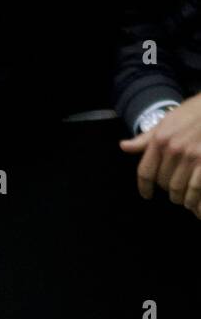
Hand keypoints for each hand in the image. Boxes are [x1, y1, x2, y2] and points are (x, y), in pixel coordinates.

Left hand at [121, 94, 200, 216]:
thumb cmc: (193, 113)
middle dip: (167, 190)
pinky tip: (195, 204)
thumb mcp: (166, 121)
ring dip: (181, 198)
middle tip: (172, 192)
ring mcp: (193, 157)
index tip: (146, 194)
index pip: (145, 171)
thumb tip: (124, 146)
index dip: (144, 187)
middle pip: (163, 182)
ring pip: (179, 189)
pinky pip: (197, 189)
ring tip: (183, 200)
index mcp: (160, 140)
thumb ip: (146, 139)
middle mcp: (174, 150)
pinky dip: (195, 200)